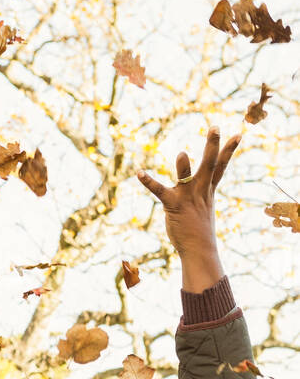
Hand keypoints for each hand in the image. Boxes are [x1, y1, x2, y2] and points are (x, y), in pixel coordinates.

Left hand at [137, 127, 239, 291]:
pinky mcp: (173, 205)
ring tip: (182, 154)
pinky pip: (160, 191)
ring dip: (184, 166)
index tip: (238, 134)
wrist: (199, 251)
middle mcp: (200, 191)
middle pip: (209, 165)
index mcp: (208, 190)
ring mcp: (187, 198)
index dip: (229, 150)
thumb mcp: (203, 208)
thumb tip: (199, 189)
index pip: (221, 167)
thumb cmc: (199, 231)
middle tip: (215, 127)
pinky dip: (149, 182)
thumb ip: (200, 194)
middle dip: (213, 146)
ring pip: (187, 177)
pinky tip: (139, 173)